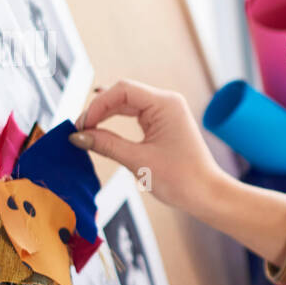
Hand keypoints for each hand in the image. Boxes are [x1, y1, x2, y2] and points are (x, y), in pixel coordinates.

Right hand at [69, 79, 226, 218]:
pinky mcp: (163, 124)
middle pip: (123, 94)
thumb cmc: (183, 179)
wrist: (206, 194)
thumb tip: (78, 136)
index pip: (123, 90)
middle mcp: (167, 103)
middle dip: (99, 110)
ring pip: (127, 104)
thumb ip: (106, 145)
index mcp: (166, 104)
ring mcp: (166, 112)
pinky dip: (117, 123)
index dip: (98, 105)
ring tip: (87, 133)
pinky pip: (134, 115)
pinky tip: (102, 131)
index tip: (82, 125)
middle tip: (80, 131)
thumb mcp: (138, 161)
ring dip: (106, 116)